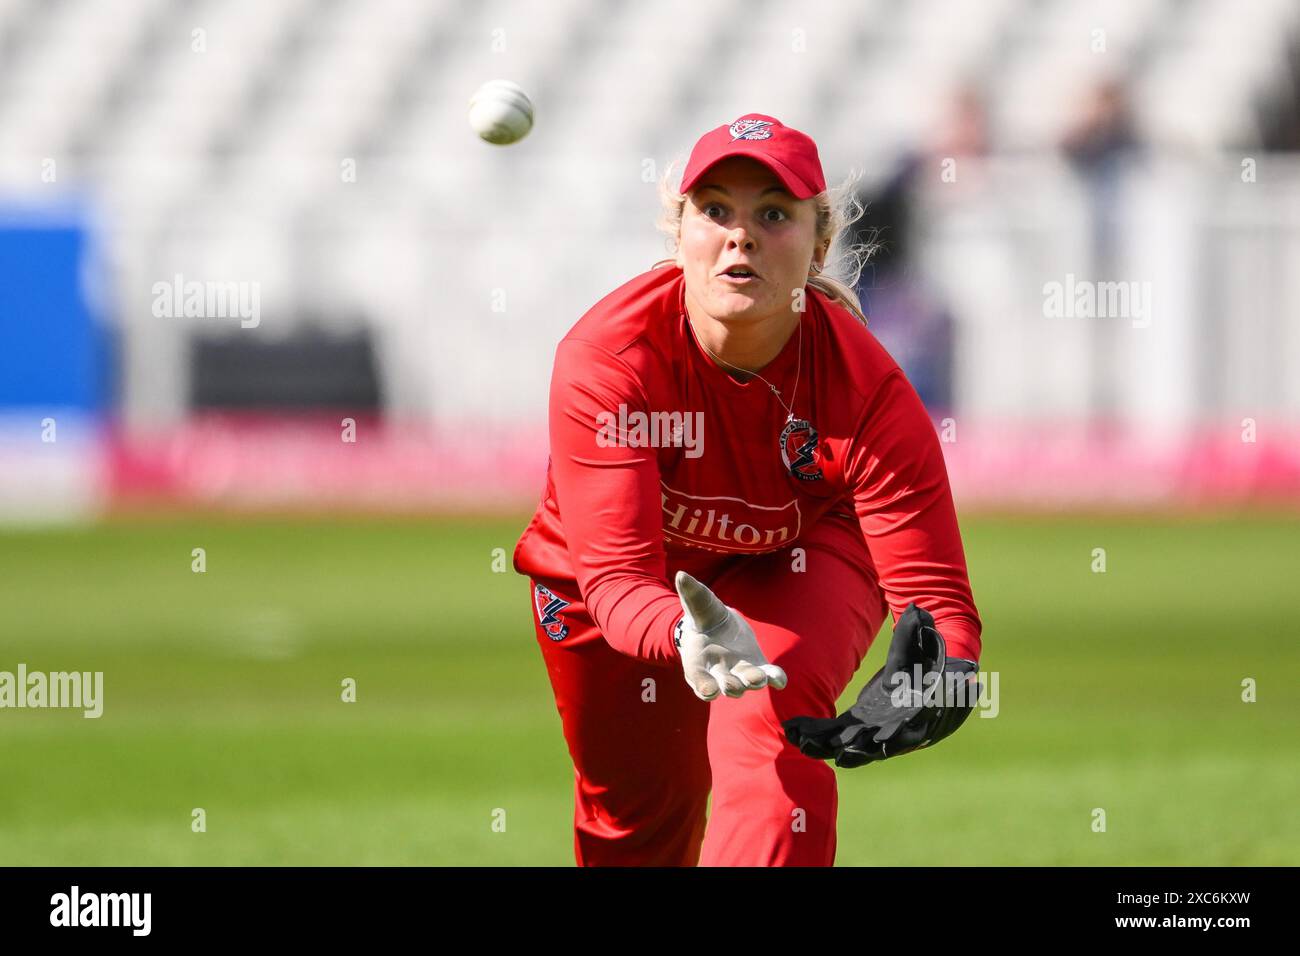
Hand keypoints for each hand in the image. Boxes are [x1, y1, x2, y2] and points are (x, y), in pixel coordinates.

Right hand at [673, 571, 787, 701]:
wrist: (721, 628)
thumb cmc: (704, 619)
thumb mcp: (699, 606)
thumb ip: (692, 594)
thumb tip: (682, 575)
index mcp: (699, 663)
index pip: (699, 680)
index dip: (703, 685)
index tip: (708, 690)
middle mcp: (719, 674)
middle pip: (726, 686)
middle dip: (731, 686)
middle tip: (734, 686)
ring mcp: (740, 674)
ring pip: (747, 682)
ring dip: (753, 681)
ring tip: (759, 678)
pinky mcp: (758, 669)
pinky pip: (768, 677)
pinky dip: (774, 678)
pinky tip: (780, 680)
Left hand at [782, 603, 980, 766]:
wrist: (927, 678)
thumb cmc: (929, 664)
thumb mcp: (924, 647)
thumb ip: (916, 633)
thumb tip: (917, 611)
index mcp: (914, 714)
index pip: (906, 729)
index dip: (893, 737)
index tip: (879, 742)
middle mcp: (893, 729)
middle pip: (871, 744)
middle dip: (850, 749)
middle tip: (833, 751)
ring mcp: (873, 730)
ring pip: (847, 744)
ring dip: (825, 746)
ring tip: (802, 743)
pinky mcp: (857, 724)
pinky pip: (834, 733)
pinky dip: (816, 734)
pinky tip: (795, 731)